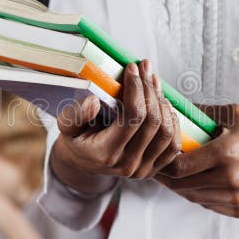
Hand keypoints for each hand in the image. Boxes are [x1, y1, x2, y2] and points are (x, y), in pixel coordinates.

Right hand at [50, 60, 181, 194]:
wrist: (83, 161)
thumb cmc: (75, 138)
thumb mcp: (66, 124)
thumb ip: (76, 114)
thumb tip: (94, 102)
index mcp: (106, 154)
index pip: (133, 117)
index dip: (137, 89)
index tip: (132, 68)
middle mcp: (127, 165)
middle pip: (153, 122)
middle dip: (150, 90)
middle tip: (145, 69)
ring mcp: (143, 170)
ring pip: (166, 132)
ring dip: (162, 103)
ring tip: (153, 82)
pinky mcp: (154, 169)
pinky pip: (172, 146)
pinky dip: (172, 122)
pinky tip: (163, 104)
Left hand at [157, 104, 238, 217]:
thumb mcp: (236, 115)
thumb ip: (203, 113)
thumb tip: (174, 108)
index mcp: (225, 153)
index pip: (179, 166)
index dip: (163, 164)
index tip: (158, 156)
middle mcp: (229, 179)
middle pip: (181, 185)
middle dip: (166, 177)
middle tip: (158, 167)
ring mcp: (235, 198)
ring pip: (192, 197)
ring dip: (180, 187)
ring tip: (174, 174)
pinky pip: (208, 205)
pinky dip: (198, 195)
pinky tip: (197, 182)